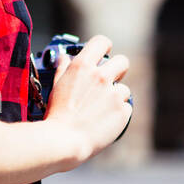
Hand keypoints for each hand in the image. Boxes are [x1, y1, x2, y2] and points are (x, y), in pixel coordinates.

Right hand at [43, 34, 130, 163]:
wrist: (64, 140)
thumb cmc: (56, 114)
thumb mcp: (56, 86)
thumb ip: (63, 68)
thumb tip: (63, 57)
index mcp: (83, 66)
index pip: (102, 42)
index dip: (105, 47)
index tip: (104, 54)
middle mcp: (101, 76)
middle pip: (123, 61)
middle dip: (118, 70)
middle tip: (110, 81)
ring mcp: (114, 94)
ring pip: (124, 89)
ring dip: (116, 97)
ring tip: (100, 111)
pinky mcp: (123, 111)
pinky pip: (126, 108)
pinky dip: (118, 114)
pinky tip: (105, 121)